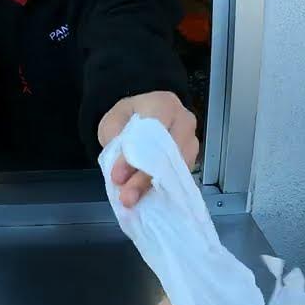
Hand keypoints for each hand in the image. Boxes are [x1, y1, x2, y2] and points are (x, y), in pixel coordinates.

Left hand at [99, 91, 198, 207]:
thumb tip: (120, 167)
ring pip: (176, 168)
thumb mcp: (112, 122)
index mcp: (164, 104)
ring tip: (133, 200)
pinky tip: (145, 199)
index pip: (152, 132)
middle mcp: (184, 121)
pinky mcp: (192, 160)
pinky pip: (180, 176)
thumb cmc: (129, 119)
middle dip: (144, 178)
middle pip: (168, 153)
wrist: (141, 120)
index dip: (135, 156)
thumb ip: (115, 139)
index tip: (117, 176)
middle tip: (126, 196)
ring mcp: (192, 142)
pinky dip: (161, 189)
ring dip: (153, 188)